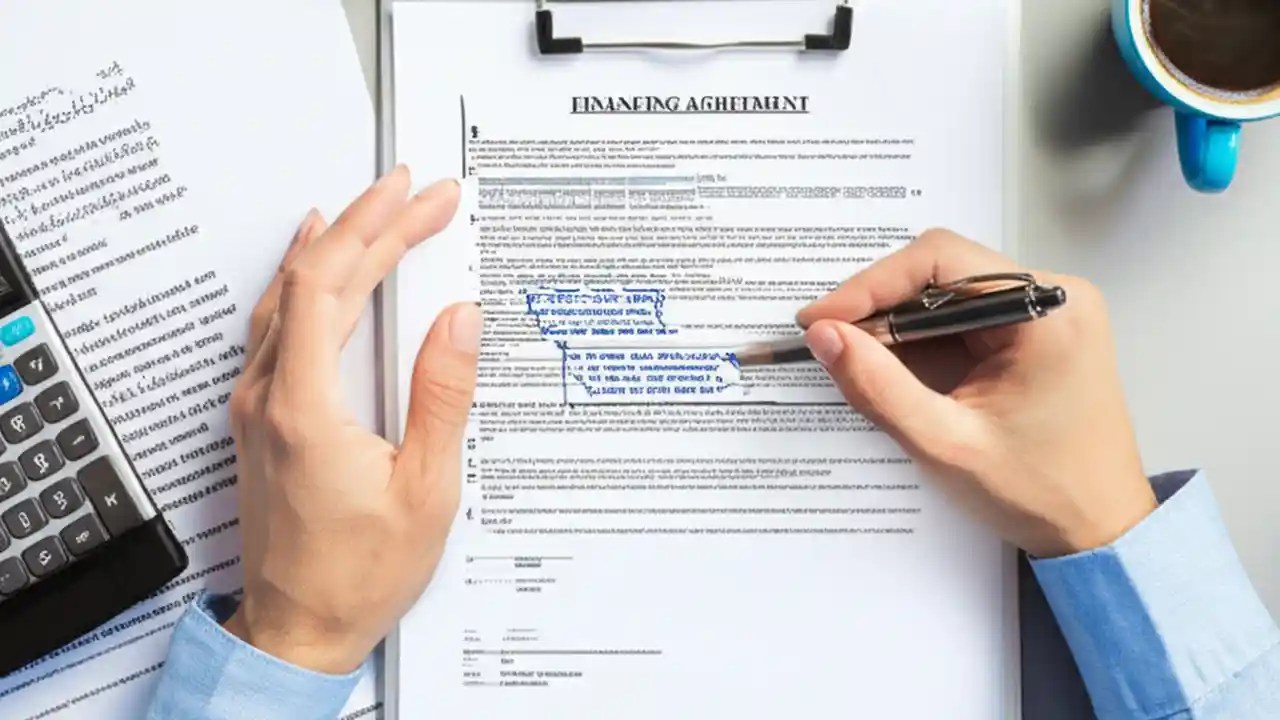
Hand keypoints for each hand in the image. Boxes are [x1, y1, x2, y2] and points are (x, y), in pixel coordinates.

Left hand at [222, 166, 478, 673]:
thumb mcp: (424, 489)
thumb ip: (442, 397)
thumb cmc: (359, 572)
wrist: (297, 628)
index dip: (376, 230)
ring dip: (333, 247)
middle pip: (310, 280)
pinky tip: (311, 264)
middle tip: (418, 193)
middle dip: (369, 227)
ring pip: (285, 297)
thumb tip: (459, 321)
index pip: (331, 284)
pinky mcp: (258, 418)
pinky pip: (273, 326)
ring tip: (370, 207)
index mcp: (306, 407)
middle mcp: (268, 395)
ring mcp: (255, 405)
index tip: (420, 199)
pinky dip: (300, 282)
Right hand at [798, 229, 1156, 557]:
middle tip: (829, 343)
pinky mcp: (1033, 336)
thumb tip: (823, 335)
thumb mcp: (945, 442)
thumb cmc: (1038, 492)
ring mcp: (1046, 313)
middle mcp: (1054, 296)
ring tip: (853, 360)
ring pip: (946, 295)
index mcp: (1047, 310)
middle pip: (941, 272)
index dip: (871, 284)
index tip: (821, 319)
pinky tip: (892, 370)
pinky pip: (962, 319)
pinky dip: (921, 341)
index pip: (940, 261)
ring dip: (897, 325)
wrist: (1100, 532)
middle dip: (879, 306)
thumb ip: (878, 386)